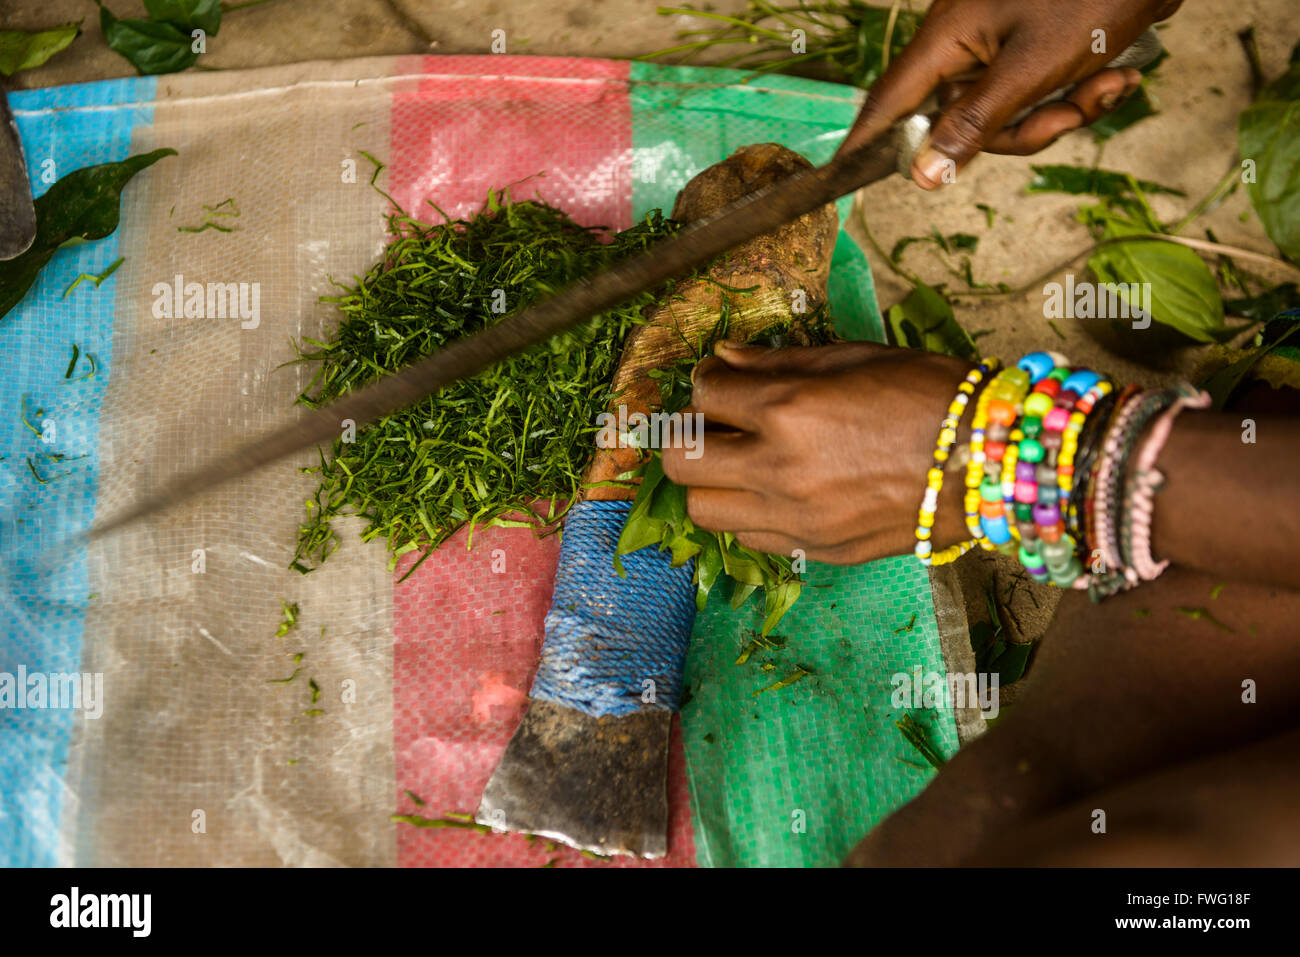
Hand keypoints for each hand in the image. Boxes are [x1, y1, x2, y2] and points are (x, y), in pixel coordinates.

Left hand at [661, 341, 974, 564]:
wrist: (991, 462)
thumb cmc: (928, 394)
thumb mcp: (852, 358)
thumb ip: (778, 362)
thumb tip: (724, 359)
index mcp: (789, 412)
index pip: (703, 397)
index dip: (706, 383)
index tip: (721, 381)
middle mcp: (780, 471)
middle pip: (680, 462)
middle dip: (687, 435)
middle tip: (715, 424)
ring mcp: (796, 519)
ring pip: (701, 512)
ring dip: (708, 482)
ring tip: (739, 461)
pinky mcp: (817, 551)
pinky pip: (749, 539)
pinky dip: (746, 514)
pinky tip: (774, 491)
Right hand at [837, 0, 1183, 187]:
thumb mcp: (1033, 69)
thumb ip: (973, 125)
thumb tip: (922, 176)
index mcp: (947, 38)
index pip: (889, 103)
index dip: (866, 143)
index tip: (839, 179)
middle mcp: (965, 42)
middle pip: (961, 123)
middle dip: (1023, 131)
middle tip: (1070, 116)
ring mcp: (1000, 44)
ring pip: (1007, 116)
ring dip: (1063, 112)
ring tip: (1109, 83)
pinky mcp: (1034, 47)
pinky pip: (1036, 96)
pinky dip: (1078, 94)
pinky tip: (1117, 75)